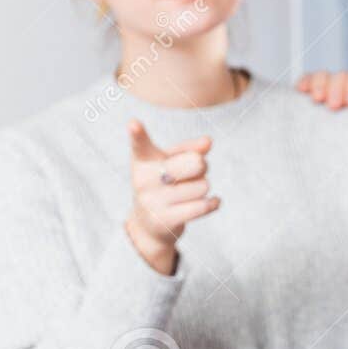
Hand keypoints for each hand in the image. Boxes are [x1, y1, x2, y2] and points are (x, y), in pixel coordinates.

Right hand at [126, 121, 218, 273]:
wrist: (149, 224)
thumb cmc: (164, 184)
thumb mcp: (172, 162)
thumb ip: (190, 150)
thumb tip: (208, 142)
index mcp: (143, 159)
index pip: (140, 144)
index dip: (137, 133)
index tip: (134, 124)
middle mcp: (143, 179)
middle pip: (195, 163)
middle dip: (202, 166)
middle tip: (196, 169)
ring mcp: (151, 201)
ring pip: (202, 187)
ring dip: (204, 188)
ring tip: (191, 191)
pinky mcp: (165, 220)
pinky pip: (202, 206)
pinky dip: (213, 203)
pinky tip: (213, 201)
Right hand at [294, 68, 347, 122]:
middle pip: (346, 77)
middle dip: (339, 87)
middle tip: (334, 105)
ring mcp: (333, 92)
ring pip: (326, 76)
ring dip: (321, 84)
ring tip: (317, 100)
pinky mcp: (315, 98)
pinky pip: (308, 82)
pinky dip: (305, 83)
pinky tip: (302, 91)